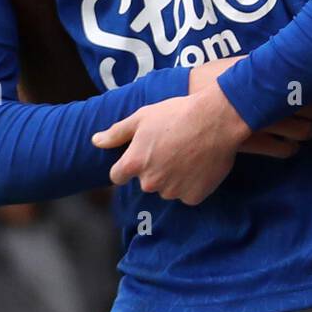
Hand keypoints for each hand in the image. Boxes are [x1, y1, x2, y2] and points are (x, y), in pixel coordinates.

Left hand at [92, 84, 249, 205]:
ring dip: (173, 177)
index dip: (126, 166)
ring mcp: (172, 191)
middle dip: (154, 169)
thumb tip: (95, 141)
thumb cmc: (177, 114)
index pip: (118, 176)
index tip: (140, 156)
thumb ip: (116, 133)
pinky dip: (192, 184)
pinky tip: (199, 165)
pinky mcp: (193, 197)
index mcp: (134, 163)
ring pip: (167, 188)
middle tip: (170, 148)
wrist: (216, 120)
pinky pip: (187, 194)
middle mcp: (150, 182)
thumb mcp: (142, 117)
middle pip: (145, 182)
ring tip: (187, 154)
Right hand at [189, 55, 311, 157]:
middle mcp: (268, 106)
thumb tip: (284, 53)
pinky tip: (287, 143)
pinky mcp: (252, 144)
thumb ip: (260, 64)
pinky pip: (282, 149)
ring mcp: (261, 127)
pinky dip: (289, 147)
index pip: (306, 90)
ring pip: (300, 134)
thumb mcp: (236, 65)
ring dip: (305, 131)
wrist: (182, 104)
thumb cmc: (210, 81)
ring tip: (304, 128)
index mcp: (266, 84)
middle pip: (308, 112)